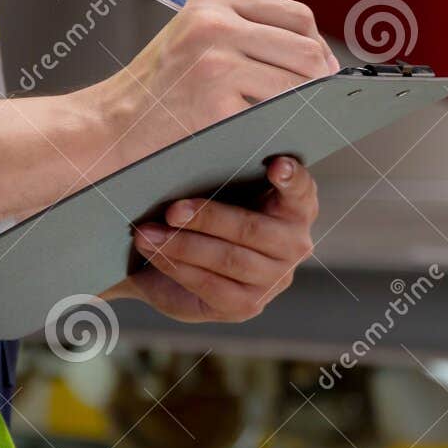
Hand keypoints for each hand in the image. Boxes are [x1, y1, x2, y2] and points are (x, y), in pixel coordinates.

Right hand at [97, 0, 339, 163]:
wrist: (110, 123)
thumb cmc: (159, 86)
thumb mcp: (197, 35)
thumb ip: (248, 31)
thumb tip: (321, 55)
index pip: (297, 15)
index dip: (318, 46)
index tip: (321, 70)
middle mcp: (216, 22)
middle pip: (306, 49)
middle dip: (319, 79)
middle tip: (317, 101)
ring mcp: (216, 62)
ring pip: (297, 85)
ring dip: (299, 106)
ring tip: (285, 116)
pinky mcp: (215, 102)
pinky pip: (274, 115)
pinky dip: (275, 127)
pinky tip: (260, 131)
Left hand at [104, 157, 318, 322]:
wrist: (165, 263)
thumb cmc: (196, 213)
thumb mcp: (211, 188)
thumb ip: (219, 170)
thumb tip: (191, 142)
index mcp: (295, 206)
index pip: (301, 190)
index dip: (291, 178)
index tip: (275, 165)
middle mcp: (294, 245)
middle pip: (253, 229)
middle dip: (208, 217)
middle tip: (171, 209)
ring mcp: (274, 279)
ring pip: (228, 258)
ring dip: (182, 244)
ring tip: (145, 232)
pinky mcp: (248, 305)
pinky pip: (211, 285)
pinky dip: (177, 266)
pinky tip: (152, 252)